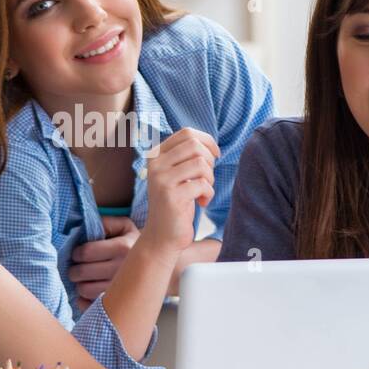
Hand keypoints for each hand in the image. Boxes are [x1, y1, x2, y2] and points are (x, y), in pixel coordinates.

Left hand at [70, 215, 139, 311]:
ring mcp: (121, 289)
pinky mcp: (119, 303)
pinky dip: (84, 301)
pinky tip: (88, 293)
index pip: (87, 252)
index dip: (76, 253)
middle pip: (82, 272)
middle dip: (74, 269)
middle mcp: (122, 269)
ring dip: (79, 284)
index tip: (77, 254)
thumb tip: (85, 229)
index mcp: (123, 247)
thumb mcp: (125, 227)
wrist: (160, 266)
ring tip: (84, 279)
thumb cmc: (136, 244)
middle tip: (76, 267)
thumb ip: (106, 224)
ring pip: (85, 290)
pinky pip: (91, 306)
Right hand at [136, 127, 218, 257]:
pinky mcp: (171, 196)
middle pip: (195, 146)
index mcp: (155, 155)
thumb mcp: (177, 174)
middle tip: (206, 178)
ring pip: (200, 164)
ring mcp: (161, 180)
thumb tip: (209, 142)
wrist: (162, 235)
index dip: (207, 141)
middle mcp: (155, 165)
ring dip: (210, 178)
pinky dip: (209, 194)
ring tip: (204, 191)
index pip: (186, 133)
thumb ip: (186, 156)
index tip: (214, 156)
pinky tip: (202, 202)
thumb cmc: (176, 203)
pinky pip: (202, 184)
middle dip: (209, 161)